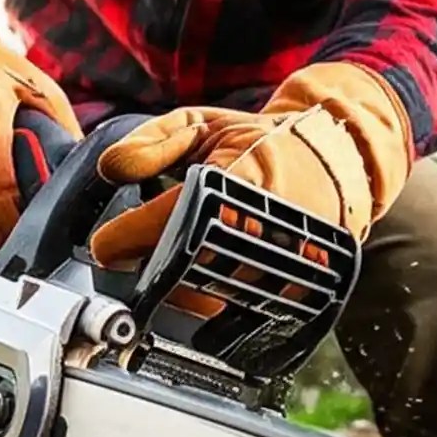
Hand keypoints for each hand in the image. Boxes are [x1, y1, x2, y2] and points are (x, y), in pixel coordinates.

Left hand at [88, 62, 412, 317]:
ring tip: (165, 268)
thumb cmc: (260, 143)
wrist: (333, 162)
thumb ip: (152, 143)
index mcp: (232, 180)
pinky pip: (231, 312)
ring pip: (202, 298)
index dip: (121, 238)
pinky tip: (194, 284)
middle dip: (142, 268)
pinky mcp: (285, 288)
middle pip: (178, 269)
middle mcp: (255, 225)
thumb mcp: (202, 125)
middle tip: (128, 259)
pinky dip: (203, 304)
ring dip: (170, 292)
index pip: (162, 222)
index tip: (104, 244)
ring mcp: (274, 261)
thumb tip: (109, 168)